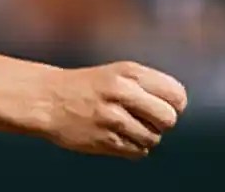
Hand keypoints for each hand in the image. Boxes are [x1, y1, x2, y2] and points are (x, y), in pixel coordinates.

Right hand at [38, 61, 187, 159]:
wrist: (47, 99)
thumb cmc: (86, 86)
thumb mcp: (117, 73)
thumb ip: (147, 85)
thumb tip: (177, 107)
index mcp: (129, 72)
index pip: (176, 95)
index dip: (174, 104)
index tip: (161, 106)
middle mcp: (122, 92)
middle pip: (169, 119)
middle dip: (161, 123)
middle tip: (145, 119)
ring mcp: (112, 117)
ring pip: (154, 138)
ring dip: (145, 137)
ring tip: (126, 128)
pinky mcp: (104, 139)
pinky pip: (137, 152)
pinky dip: (132, 148)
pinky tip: (117, 136)